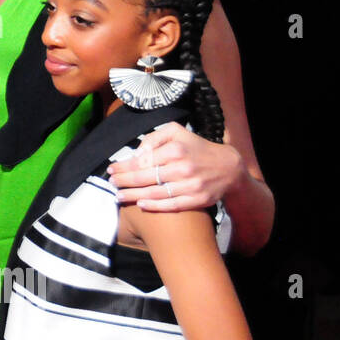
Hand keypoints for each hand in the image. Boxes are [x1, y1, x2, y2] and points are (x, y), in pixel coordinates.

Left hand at [108, 122, 243, 211]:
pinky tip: (140, 205)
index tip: (112, 169)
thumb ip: (154, 138)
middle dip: (124, 181)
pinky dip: (154, 206)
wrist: (228, 167)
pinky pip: (171, 205)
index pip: (142, 161)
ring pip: (155, 193)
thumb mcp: (177, 132)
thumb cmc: (196, 148)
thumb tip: (137, 153)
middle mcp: (182, 168)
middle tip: (112, 183)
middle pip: (145, 178)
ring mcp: (190, 185)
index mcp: (175, 150)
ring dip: (133, 196)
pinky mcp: (197, 200)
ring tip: (119, 196)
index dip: (124, 167)